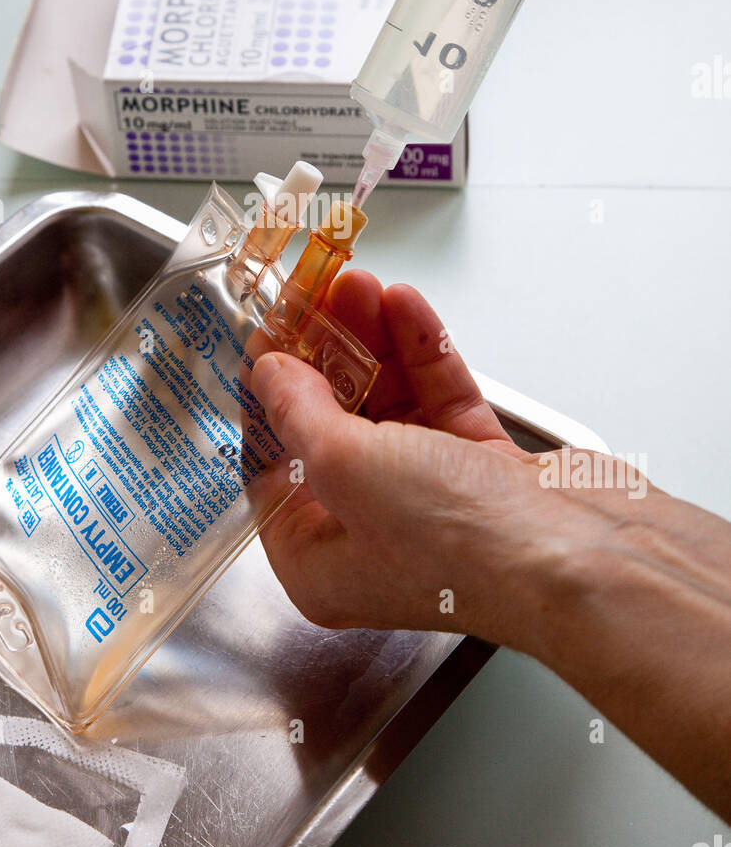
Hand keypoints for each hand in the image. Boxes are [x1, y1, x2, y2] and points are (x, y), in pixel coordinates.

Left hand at [249, 271, 575, 649]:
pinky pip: (440, 399)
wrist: (581, 556)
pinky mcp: (484, 471)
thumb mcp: (345, 466)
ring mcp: (432, 499)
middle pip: (332, 425)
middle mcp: (373, 534)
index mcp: (320, 561)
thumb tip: (272, 376)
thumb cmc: (461, 546)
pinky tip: (406, 308)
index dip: (267, 397)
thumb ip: (300, 412)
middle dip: (324, 353)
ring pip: (389, 404)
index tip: (266, 339)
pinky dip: (423, 353)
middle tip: (314, 296)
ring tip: (359, 285)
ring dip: (373, 341)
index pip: (271, 465)